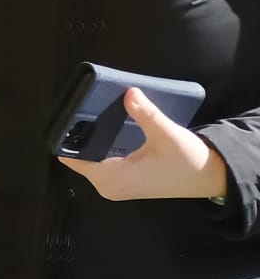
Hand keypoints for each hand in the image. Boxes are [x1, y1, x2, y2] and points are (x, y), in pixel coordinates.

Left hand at [58, 87, 229, 201]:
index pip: (72, 158)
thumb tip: (128, 92)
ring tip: (89, 114)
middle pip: (78, 157)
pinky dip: (99, 148)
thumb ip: (145, 113)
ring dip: (89, 140)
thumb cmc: (188, 160)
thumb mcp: (166, 134)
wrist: (211, 178)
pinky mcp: (123, 182)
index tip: (67, 114)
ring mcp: (115, 186)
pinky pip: (99, 163)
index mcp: (112, 179)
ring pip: (88, 160)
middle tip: (80, 107)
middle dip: (78, 135)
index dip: (67, 137)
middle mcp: (108, 186)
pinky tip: (102, 129)